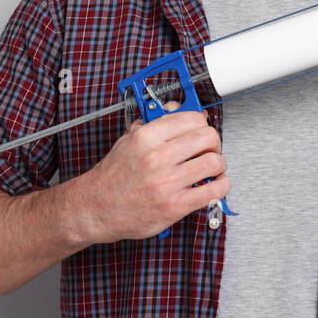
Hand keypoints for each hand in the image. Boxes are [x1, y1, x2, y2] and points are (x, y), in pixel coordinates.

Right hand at [76, 102, 228, 242]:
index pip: (191, 118)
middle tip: (209, 149)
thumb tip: (179, 110)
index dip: (202, 123)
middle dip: (214, 142)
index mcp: (146, 137)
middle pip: (207, 137)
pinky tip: (215, 185)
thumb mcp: (129, 141)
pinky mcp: (175, 206)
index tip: (202, 129)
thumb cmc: (113, 177)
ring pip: (214, 162)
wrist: (96, 207)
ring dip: (219, 164)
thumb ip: (154, 124)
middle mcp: (157, 157)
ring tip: (212, 168)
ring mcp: (167, 182)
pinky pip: (213, 191)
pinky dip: (221, 186)